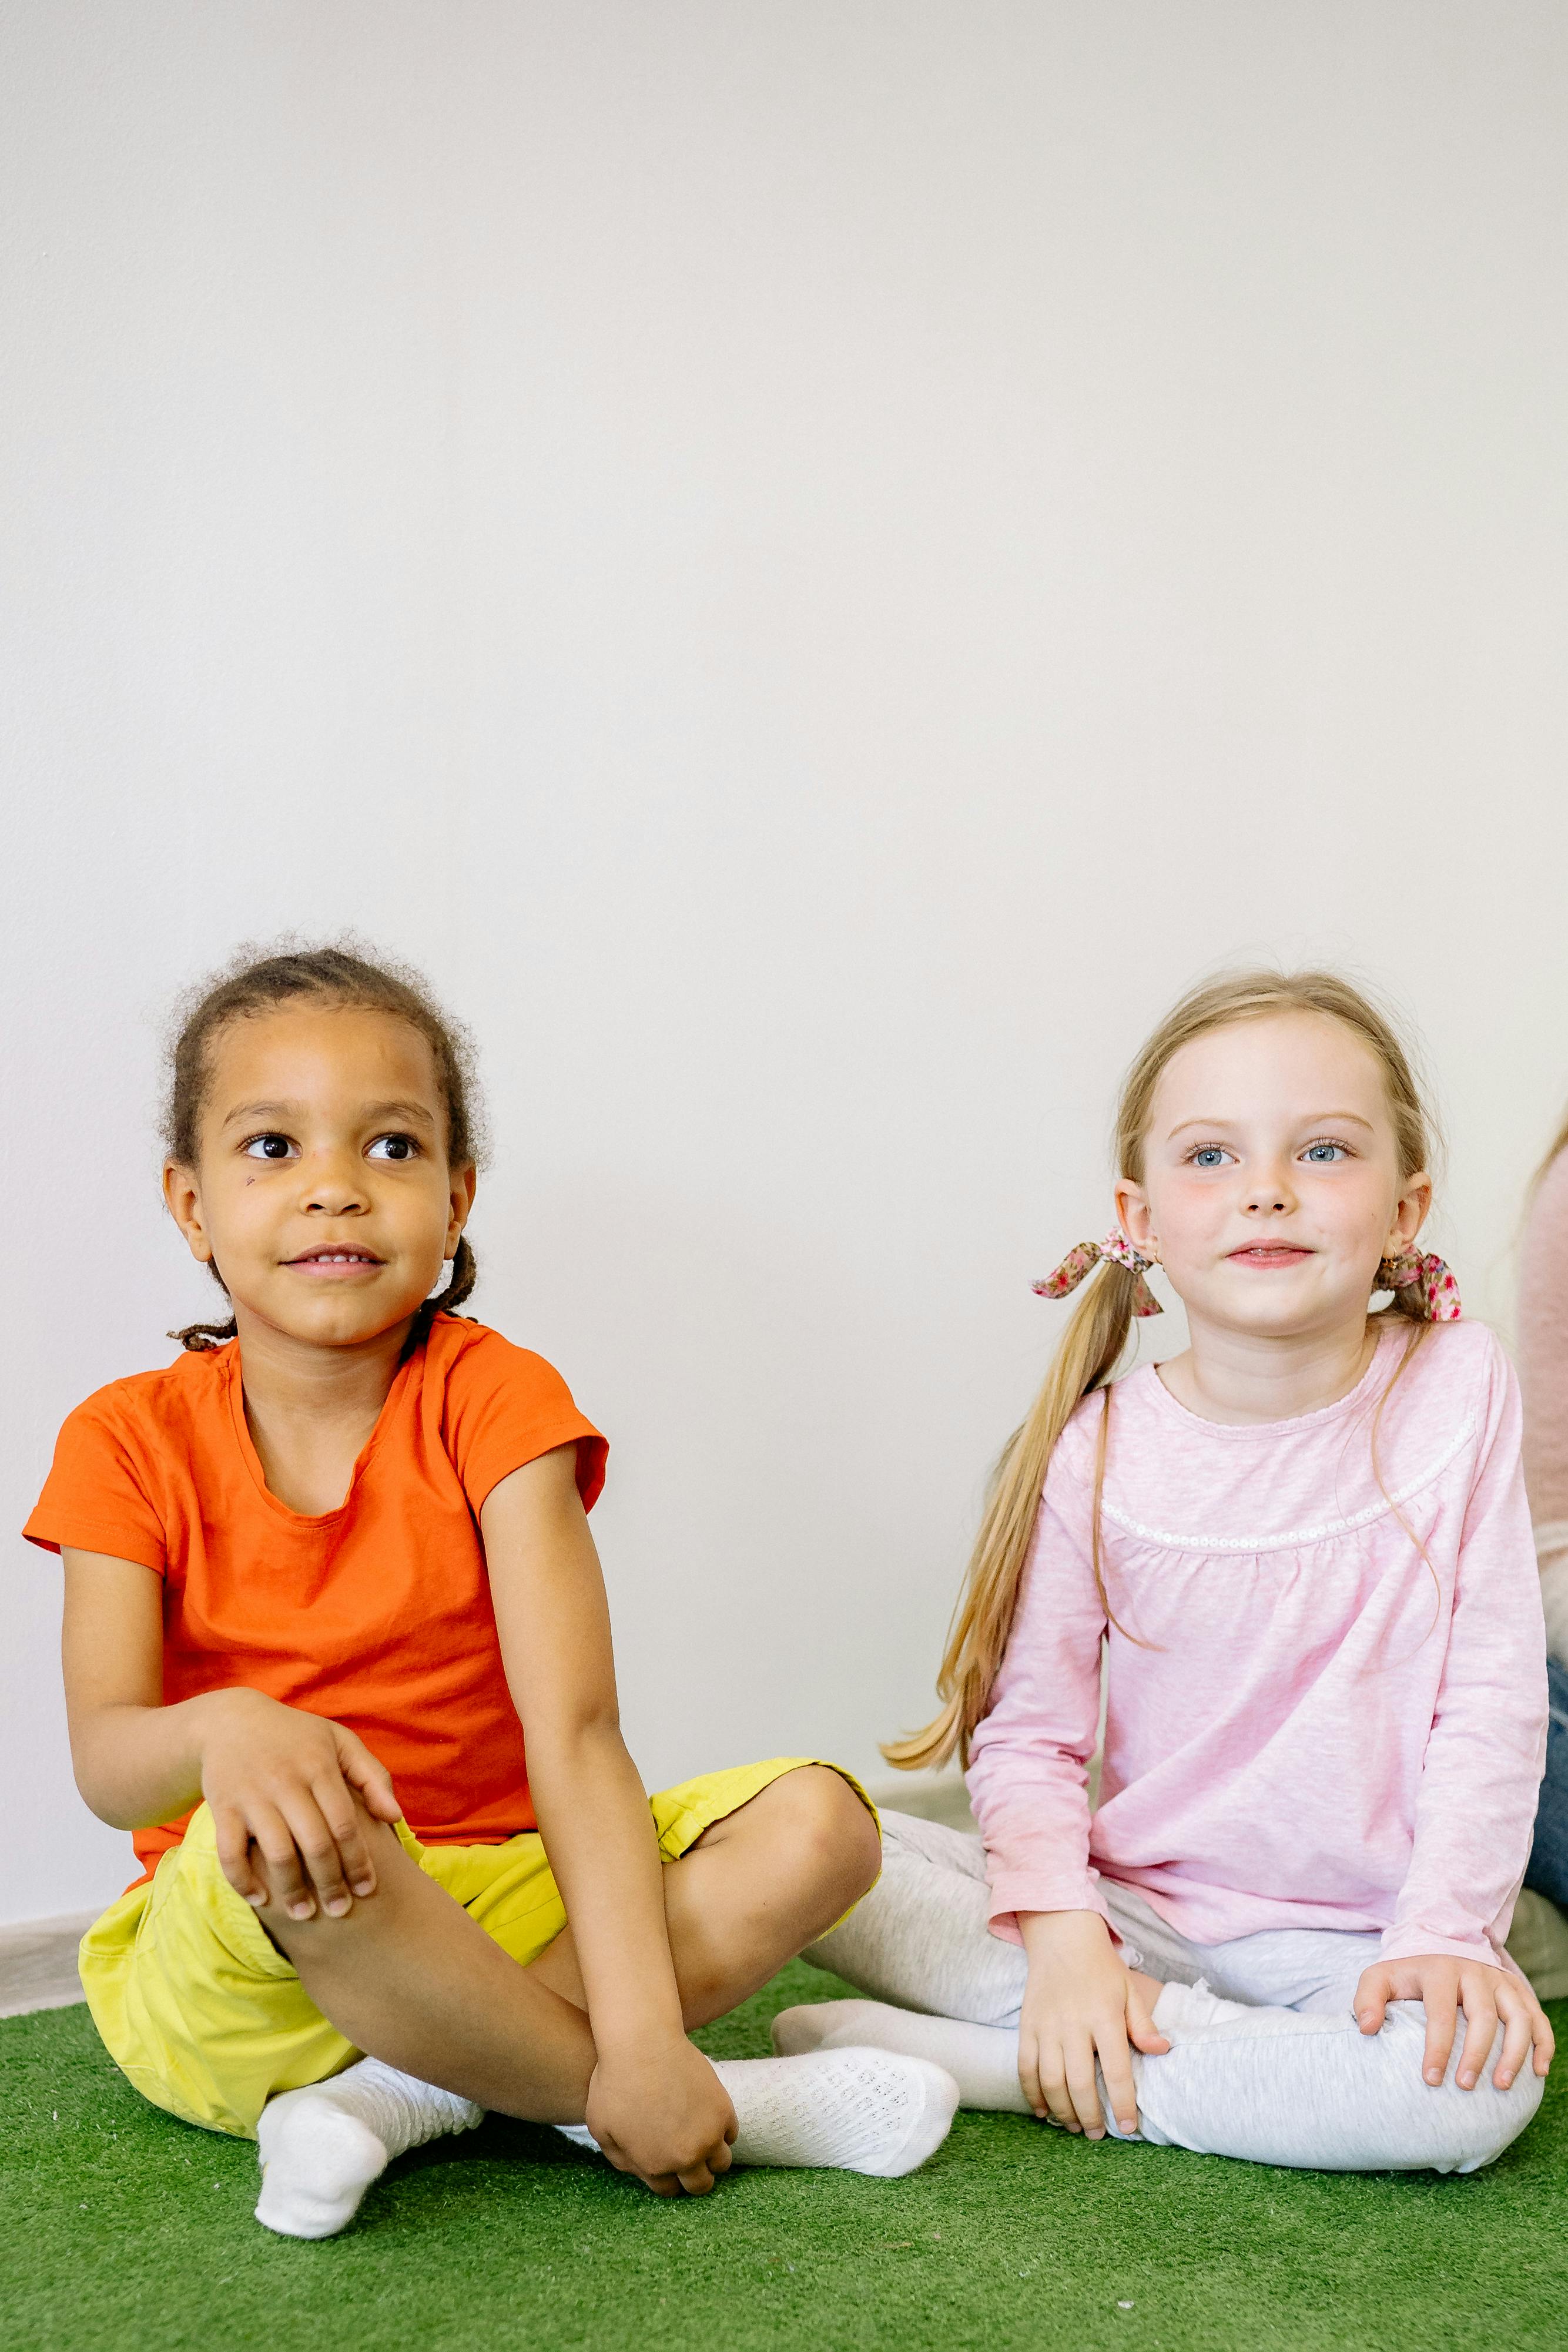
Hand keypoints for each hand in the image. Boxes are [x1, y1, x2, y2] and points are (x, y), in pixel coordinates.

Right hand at [195, 1688, 401, 1921]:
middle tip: (340, 1911)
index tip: (367, 1890)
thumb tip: (395, 1818)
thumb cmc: (296, 1736)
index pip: (344, 1823)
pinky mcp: (222, 1807)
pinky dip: (244, 1881)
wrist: (230, 1721)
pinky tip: (261, 1900)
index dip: (358, 1860)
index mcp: (319, 1767)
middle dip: (330, 1883)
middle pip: (315, 1844)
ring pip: (277, 1853)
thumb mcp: (339, 1742)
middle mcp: (286, 1782)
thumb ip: (372, 1776)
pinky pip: (230, 1853)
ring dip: (292, 1890)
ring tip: (305, 1914)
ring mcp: (252, 1796)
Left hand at [586, 2037, 737, 2195]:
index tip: (668, 2163)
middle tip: (688, 2157)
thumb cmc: (615, 2081)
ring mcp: (708, 2135)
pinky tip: (706, 2116)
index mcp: (654, 2166)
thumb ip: (621, 2158)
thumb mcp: (602, 2129)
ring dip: (712, 2156)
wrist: (642, 2045)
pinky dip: (722, 2129)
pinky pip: (731, 2133)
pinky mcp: (723, 2110)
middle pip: (701, 2185)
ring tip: (700, 2138)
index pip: (670, 2191)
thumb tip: (638, 2169)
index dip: (669, 2179)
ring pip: (722, 2163)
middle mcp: (685, 2157)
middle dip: (694, 2176)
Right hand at [1016, 1908, 1169, 2137]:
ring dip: (1062, 2111)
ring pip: (1051, 2081)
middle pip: (1080, 2083)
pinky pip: (1025, 2067)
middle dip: (1090, 2116)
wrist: (1061, 1936)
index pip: (1117, 2071)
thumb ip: (1143, 2024)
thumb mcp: (1129, 1990)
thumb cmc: (1101, 1967)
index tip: (1128, 2128)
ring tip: (1074, 2127)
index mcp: (1104, 2016)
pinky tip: (1043, 2111)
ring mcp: (1046, 2026)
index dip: (1123, 2104)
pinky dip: (1032, 2094)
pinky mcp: (1027, 2026)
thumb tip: (1163, 2051)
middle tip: (1098, 2135)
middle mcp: (1074, 2024)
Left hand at [1354, 1955, 1554, 2090]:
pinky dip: (1543, 2044)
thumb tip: (1366, 2028)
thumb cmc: (1409, 1977)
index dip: (1437, 2048)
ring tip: (1502, 2086)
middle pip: (1482, 2016)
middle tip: (1464, 2086)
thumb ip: (1367, 1999)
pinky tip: (1538, 2071)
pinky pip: (1538, 2017)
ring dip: (1514, 2053)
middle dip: (1476, 2054)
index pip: (1440, 2012)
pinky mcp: (1518, 1991)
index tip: (1430, 2080)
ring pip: (1518, 2016)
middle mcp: (1475, 1972)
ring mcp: (1500, 1981)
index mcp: (1440, 1970)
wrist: (1440, 1951)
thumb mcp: (1380, 1979)